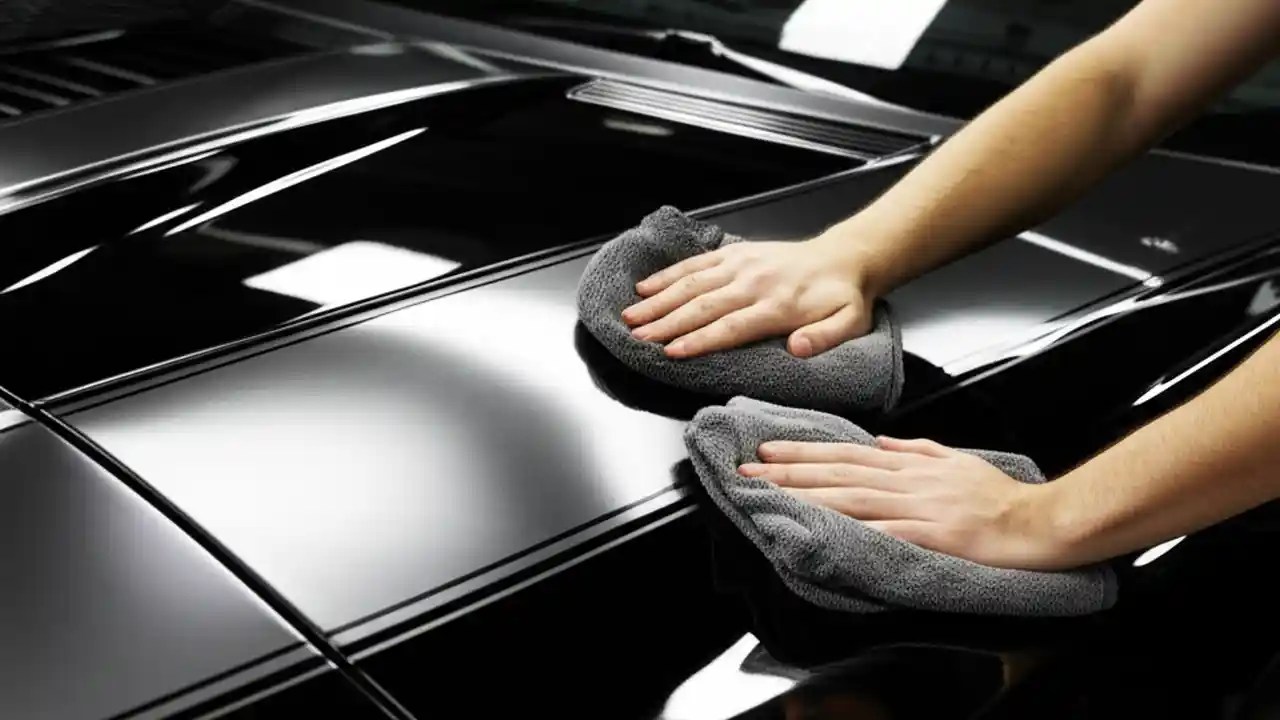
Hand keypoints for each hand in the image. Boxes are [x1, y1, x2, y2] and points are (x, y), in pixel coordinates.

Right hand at [620, 237, 876, 358]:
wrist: (844, 257)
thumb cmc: (842, 298)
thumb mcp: (849, 323)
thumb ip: (825, 337)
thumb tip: (798, 348)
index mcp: (779, 305)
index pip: (731, 326)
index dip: (700, 339)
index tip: (672, 352)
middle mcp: (754, 282)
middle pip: (703, 304)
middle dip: (667, 322)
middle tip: (637, 338)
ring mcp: (742, 264)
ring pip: (693, 282)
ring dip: (659, 300)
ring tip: (632, 316)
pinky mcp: (735, 253)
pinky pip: (697, 263)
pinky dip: (669, 275)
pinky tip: (645, 288)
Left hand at [738, 436, 1068, 570]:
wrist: (1039, 522)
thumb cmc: (1001, 497)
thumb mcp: (955, 461)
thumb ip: (915, 451)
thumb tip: (880, 442)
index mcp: (910, 466)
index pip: (844, 454)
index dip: (803, 452)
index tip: (768, 451)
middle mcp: (906, 482)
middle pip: (837, 472)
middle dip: (788, 471)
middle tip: (747, 470)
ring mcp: (917, 507)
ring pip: (849, 497)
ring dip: (804, 495)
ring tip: (767, 496)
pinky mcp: (931, 535)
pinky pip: (883, 530)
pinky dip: (849, 528)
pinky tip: (821, 529)